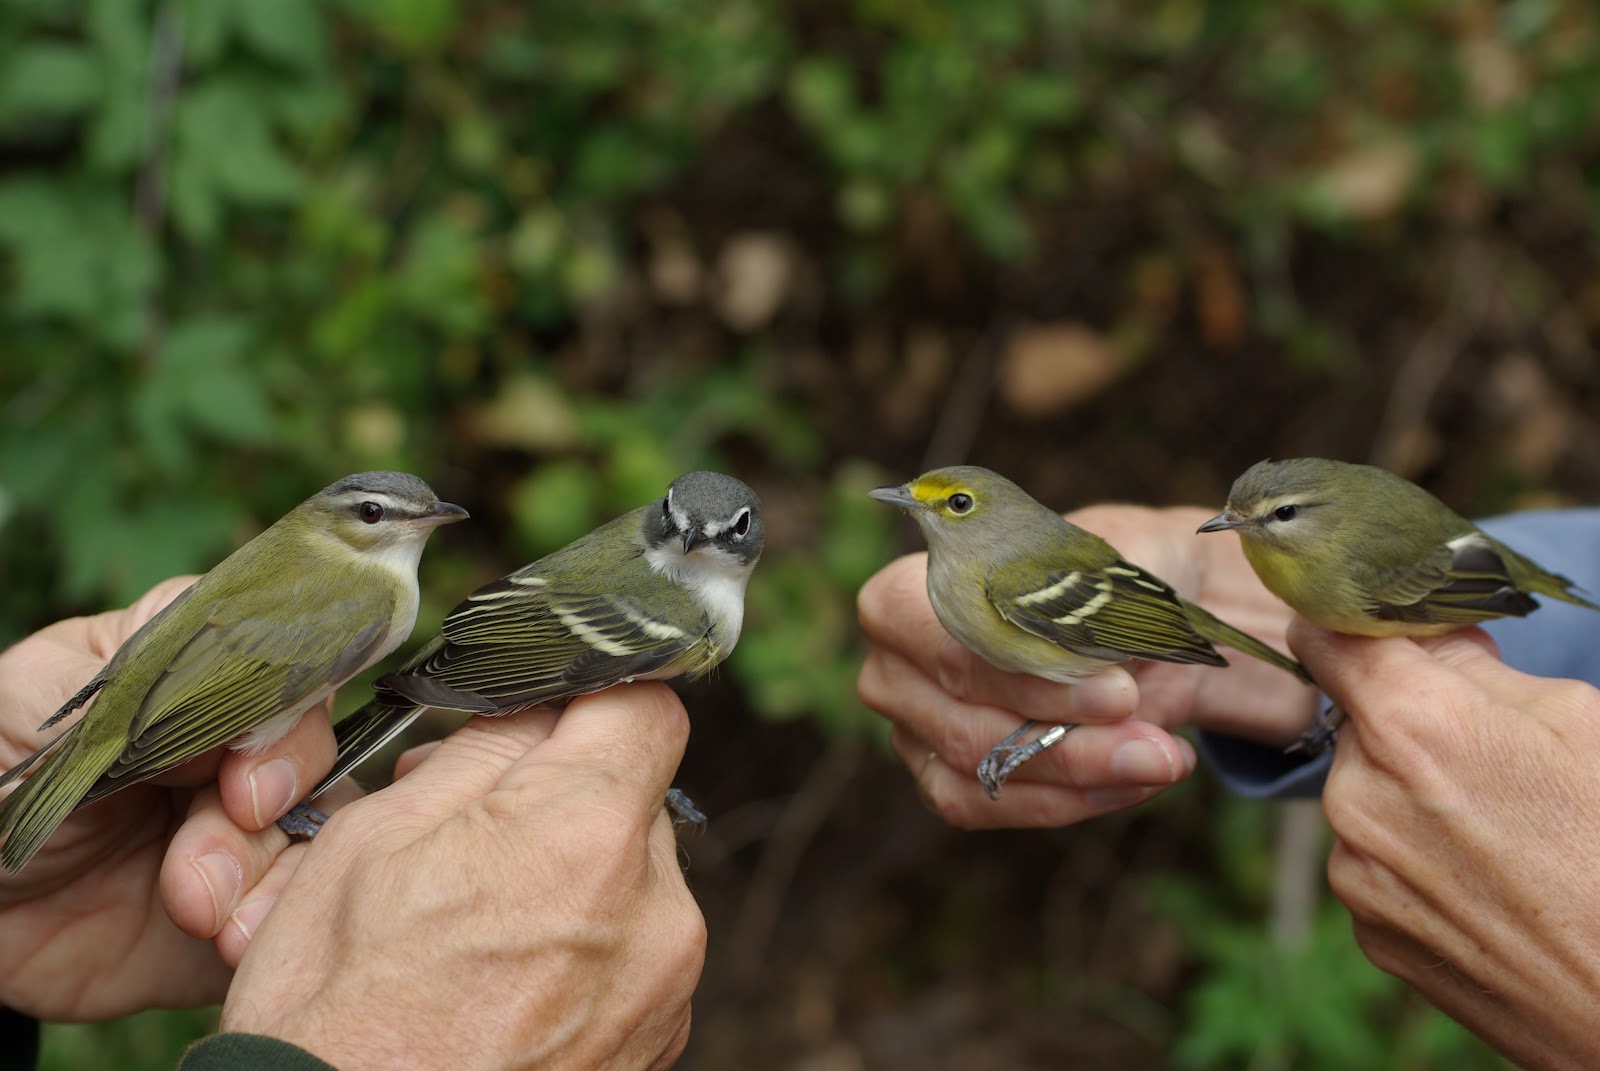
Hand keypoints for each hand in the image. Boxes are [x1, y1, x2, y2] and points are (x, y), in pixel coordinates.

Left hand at [0, 578, 336, 1019]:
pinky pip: (296, 907)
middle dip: (278, 797)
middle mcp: (232, 748)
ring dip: (275, 871)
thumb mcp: (35, 704)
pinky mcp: (242, 906)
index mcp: (192, 677)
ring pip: (319, 829)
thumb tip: (242, 694)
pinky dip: (276, 922)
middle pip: (313, 749)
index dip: (283, 715)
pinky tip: (228, 939)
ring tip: (203, 911)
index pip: (284, 662)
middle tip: (223, 834)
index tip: (246, 774)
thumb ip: (140, 677)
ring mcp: (244, 830)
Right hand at [215, 684, 702, 1070]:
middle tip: (472, 834)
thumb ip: (479, 750)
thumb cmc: (337, 1013)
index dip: (593, 693)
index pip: (645, 704)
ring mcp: (664, 985)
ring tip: (478, 928)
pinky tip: (504, 986)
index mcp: (583, 833)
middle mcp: (653, 908)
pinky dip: (583, 950)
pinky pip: (634, 953)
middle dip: (562, 796)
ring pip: (632, 876)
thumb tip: (531, 708)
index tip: (550, 707)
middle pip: (634, 796)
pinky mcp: (659, 1040)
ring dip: (572, 876)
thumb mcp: (373, 840)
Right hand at [857, 504, 1314, 828]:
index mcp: (903, 595)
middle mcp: (894, 667)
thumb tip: (1109, 671)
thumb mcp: (1110, 562)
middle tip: (1155, 745)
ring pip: (985, 773)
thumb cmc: (1103, 571)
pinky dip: (1072, 800)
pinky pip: (994, 806)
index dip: (1033, 679)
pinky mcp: (946, 780)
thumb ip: (1103, 603)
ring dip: (1082, 775)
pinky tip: (1133, 780)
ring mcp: (914, 730)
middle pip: (967, 723)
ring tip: (1161, 760)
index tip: (1120, 693)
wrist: (1129, 610)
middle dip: (1069, 740)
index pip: (953, 650)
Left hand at [1303, 620, 1599, 1070]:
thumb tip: (1428, 639)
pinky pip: (1375, 862)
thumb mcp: (1578, 721)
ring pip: (1365, 796)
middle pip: (1356, 726)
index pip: (1324, 639)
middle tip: (1486, 758)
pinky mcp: (1367, 927)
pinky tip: (1485, 883)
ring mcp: (1357, 867)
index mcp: (1412, 724)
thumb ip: (1479, 669)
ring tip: (1500, 835)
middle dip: (1406, 727)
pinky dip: (1414, 861)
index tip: (1361, 633)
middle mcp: (1359, 793)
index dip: (1343, 627)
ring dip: (1409, 798)